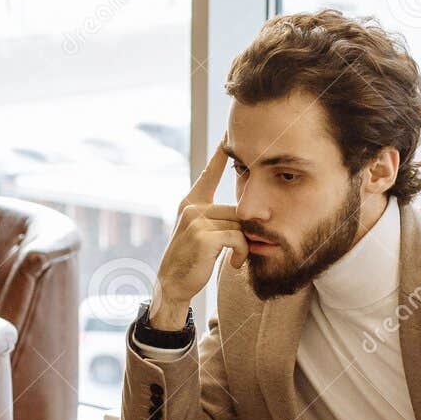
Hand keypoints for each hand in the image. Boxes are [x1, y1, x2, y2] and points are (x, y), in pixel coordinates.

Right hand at [149, 140, 248, 329]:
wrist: (172, 285)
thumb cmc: (191, 261)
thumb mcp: (202, 234)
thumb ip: (218, 219)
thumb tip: (247, 215)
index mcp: (191, 202)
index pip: (210, 172)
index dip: (220, 153)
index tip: (228, 134)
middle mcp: (192, 206)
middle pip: (237, 208)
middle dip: (247, 229)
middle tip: (245, 250)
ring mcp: (196, 220)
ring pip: (239, 223)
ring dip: (245, 244)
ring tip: (237, 258)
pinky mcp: (204, 237)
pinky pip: (238, 237)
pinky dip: (241, 252)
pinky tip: (233, 263)